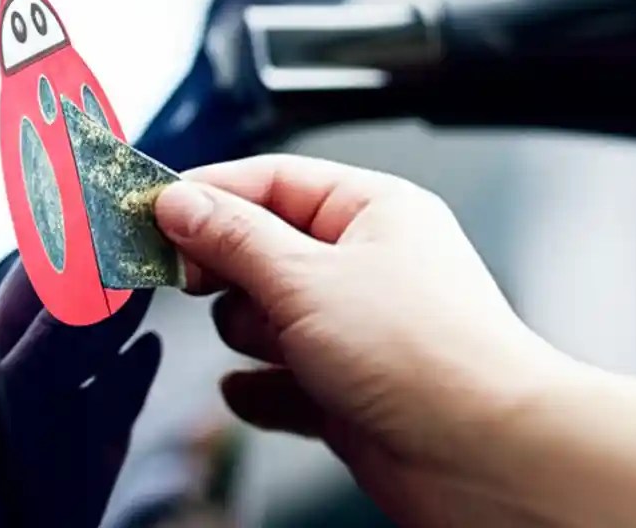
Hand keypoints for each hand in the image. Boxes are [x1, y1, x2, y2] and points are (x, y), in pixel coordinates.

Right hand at [154, 155, 575, 526]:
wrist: (484, 455)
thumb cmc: (428, 354)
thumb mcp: (305, 278)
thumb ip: (232, 238)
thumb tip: (180, 202)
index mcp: (372, 211)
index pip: (272, 180)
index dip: (208, 193)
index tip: (151, 211)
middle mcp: (367, 264)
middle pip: (263, 248)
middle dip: (229, 272)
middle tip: (192, 283)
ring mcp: (358, 329)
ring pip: (267, 317)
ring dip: (253, 334)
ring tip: (278, 348)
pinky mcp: (349, 389)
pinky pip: (283, 379)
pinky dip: (264, 387)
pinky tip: (257, 391)